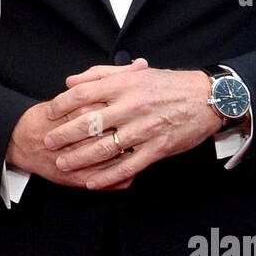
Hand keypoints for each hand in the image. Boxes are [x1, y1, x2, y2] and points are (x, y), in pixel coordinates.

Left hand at [41, 60, 219, 189]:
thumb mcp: (135, 73)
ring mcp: (144, 130)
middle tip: (48, 143)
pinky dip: (107, 177)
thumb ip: (101, 75)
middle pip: (88, 123)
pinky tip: (91, 182)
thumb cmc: (169, 85)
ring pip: (104, 148)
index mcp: (124, 85)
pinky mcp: (157, 149)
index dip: (62, 105)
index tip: (50, 113)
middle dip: (63, 135)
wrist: (207, 98)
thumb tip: (71, 81)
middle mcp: (132, 106)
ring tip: (63, 164)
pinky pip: (127, 167)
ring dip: (79, 159)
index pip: (83, 94)